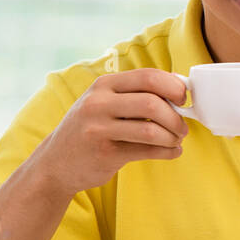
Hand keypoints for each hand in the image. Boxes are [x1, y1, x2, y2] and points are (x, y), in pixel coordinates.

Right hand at [38, 68, 189, 195]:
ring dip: (173, 137)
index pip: (147, 76)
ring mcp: (99, 129)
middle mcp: (98, 104)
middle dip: (176, 117)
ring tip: (177, 140)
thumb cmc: (91, 128)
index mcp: (103, 85)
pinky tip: (172, 152)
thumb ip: (135, 93)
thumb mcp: (104, 102)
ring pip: (151, 131)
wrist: (55, 163)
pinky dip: (168, 152)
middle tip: (183, 127)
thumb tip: (180, 86)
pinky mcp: (105, 154)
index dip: (173, 87)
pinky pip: (147, 151)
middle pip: (152, 104)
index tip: (184, 99)